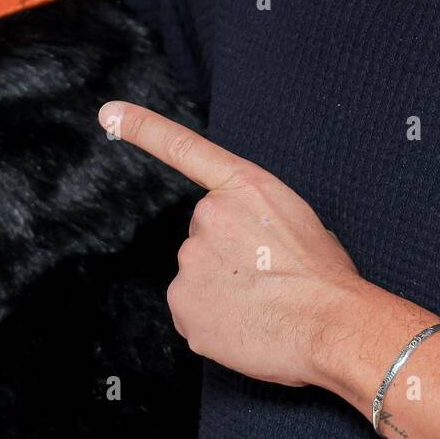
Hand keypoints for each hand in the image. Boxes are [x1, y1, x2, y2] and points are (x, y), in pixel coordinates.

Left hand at [97, 100, 363, 386]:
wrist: (330, 322)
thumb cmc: (326, 276)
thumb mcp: (299, 222)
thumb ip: (259, 220)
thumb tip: (247, 248)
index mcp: (244, 186)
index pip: (184, 148)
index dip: (142, 128)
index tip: (109, 113)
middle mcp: (208, 216)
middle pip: (204, 235)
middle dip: (227, 255)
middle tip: (266, 277)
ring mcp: (190, 261)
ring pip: (198, 276)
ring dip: (222, 289)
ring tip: (263, 303)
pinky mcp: (182, 305)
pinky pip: (193, 311)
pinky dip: (214, 321)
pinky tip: (246, 325)